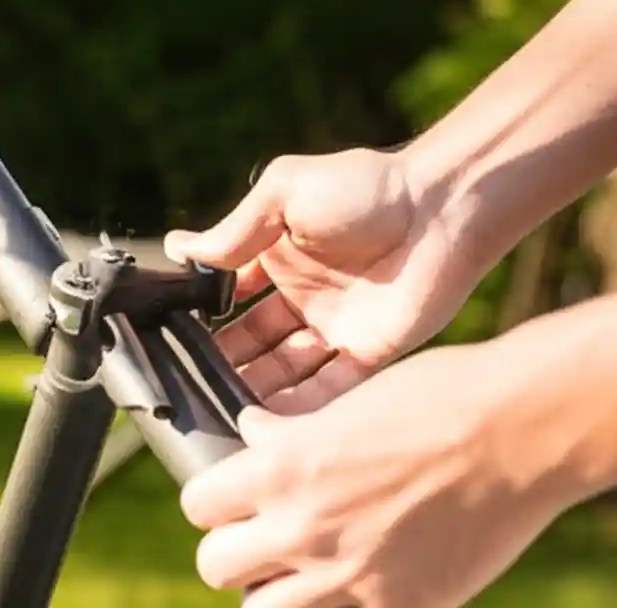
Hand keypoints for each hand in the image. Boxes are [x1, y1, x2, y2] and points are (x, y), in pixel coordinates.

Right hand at [165, 148, 481, 413]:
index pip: (231, 302)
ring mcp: (337, 329)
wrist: (444, 206)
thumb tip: (178, 249)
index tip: (172, 346)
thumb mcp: (285, 193)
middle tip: (190, 393)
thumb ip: (234, 231)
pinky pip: (329, 391)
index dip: (204, 324)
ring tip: (219, 417)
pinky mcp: (371, 353)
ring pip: (286, 373)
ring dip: (256, 393)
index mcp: (279, 260)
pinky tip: (269, 428)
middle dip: (224, 367)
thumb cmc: (366, 187)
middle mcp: (304, 299)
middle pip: (253, 346)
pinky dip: (300, 409)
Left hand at [179, 339, 584, 607]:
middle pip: (216, 565)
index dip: (213, 500)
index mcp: (283, 468)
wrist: (526, 431)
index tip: (232, 498)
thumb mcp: (350, 401)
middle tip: (263, 536)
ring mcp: (351, 577)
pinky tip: (361, 581)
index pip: (198, 505)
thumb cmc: (441, 398)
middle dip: (233, 550)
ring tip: (302, 569)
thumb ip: (291, 432)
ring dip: (274, 590)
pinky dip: (342, 606)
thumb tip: (252, 432)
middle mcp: (305, 527)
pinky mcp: (401, 607)